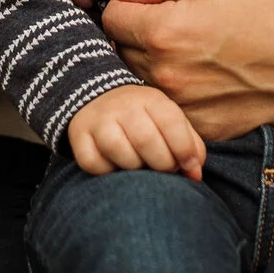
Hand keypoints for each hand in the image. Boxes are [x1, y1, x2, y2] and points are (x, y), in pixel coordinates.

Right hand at [66, 84, 205, 177]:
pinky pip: (93, 163)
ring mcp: (98, 120)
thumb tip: (195, 174)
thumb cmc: (144, 119)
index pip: (171, 123)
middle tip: (164, 171)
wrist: (98, 98)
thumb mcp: (168, 120)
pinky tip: (116, 166)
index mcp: (151, 99)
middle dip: (162, 164)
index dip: (184, 150)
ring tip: (140, 167)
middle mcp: (123, 106)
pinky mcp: (79, 136)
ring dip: (135, 168)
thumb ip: (189, 145)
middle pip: (146, 140)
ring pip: (118, 151)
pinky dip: (107, 171)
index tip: (189, 168)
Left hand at [100, 0, 273, 139]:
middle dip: (138, 37)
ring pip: (144, 84)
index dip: (127, 6)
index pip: (111, 18)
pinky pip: (175, 110)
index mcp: (168, 32)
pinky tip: (208, 77)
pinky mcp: (210, 130)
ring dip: (156, 67)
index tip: (146, 4)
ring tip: (192, 51)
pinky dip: (181, 95)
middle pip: (122, 53)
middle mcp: (171, 76)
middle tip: (172, 24)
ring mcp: (189, 108)